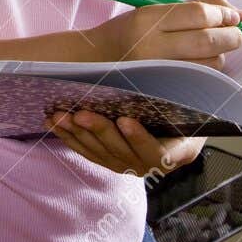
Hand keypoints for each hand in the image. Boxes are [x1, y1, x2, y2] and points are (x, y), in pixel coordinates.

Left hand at [44, 109, 205, 177]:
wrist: (177, 119)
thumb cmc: (184, 107)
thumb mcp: (189, 104)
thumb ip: (178, 99)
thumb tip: (167, 77)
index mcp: (179, 153)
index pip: (158, 153)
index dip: (140, 139)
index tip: (125, 120)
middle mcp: (152, 164)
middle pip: (123, 153)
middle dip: (100, 132)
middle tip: (82, 115)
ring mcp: (129, 164)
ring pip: (100, 153)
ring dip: (77, 134)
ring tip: (60, 116)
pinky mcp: (109, 160)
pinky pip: (87, 151)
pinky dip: (69, 137)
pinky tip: (52, 123)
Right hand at [98, 0, 241, 67]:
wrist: (95, 60)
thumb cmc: (129, 31)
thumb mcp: (153, 10)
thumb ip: (195, 7)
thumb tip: (241, 14)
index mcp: (147, 19)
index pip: (198, 13)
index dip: (223, 14)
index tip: (232, 16)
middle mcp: (152, 46)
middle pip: (209, 40)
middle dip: (233, 35)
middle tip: (237, 32)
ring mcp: (159, 71)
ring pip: (210, 63)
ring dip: (222, 53)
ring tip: (213, 47)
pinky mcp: (166, 89)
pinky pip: (202, 79)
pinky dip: (210, 68)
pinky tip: (202, 61)